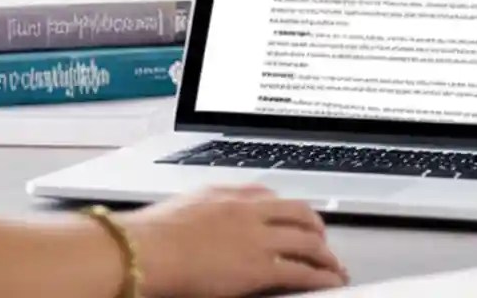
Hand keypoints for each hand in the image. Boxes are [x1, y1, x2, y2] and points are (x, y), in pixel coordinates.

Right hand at [119, 185, 347, 297]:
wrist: (143, 250)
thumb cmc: (151, 235)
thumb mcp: (181, 209)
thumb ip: (203, 212)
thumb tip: (205, 222)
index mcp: (226, 194)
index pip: (268, 196)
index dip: (286, 210)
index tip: (291, 218)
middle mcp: (247, 210)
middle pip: (297, 213)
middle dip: (315, 227)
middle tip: (321, 241)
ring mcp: (256, 238)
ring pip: (307, 241)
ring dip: (325, 254)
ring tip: (333, 266)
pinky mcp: (259, 267)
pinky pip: (303, 271)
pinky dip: (323, 277)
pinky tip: (330, 282)